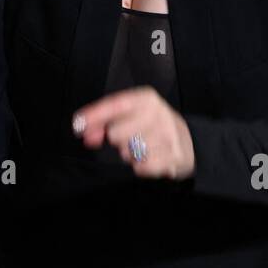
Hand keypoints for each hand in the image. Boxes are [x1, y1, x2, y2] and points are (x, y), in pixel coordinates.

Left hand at [72, 85, 194, 179]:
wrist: (189, 142)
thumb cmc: (152, 126)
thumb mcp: (132, 114)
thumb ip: (105, 120)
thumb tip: (85, 133)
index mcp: (146, 99)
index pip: (116, 104)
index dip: (95, 115)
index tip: (78, 124)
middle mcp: (158, 113)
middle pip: (116, 133)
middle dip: (117, 140)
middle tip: (131, 137)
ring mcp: (167, 135)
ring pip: (128, 152)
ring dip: (130, 154)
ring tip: (143, 147)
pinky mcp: (172, 157)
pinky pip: (141, 168)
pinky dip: (141, 166)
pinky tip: (150, 158)